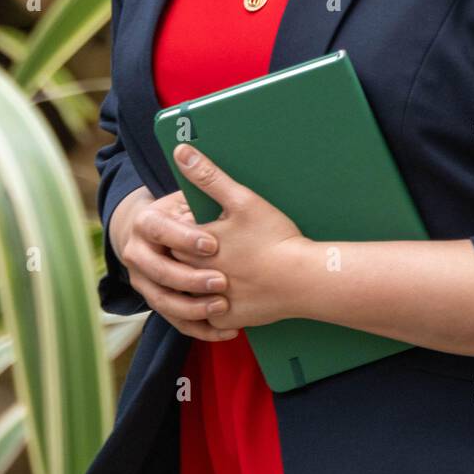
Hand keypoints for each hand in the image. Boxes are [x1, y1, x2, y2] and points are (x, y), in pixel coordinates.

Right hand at [110, 186, 238, 340]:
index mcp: (144, 224)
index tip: (213, 244)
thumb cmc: (181, 212)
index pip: (161, 232)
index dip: (185, 239)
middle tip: (221, 282)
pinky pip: (176, 322)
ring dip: (193, 309)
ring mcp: (144, 283)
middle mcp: (137, 256)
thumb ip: (194, 185)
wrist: (153, 234)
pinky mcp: (158, 302)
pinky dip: (200, 328)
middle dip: (190, 279)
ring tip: (223, 307)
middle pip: (160, 273)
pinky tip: (226, 330)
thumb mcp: (185, 197)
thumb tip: (188, 153)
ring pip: (164, 302)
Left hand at [170, 145, 310, 330]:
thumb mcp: (241, 200)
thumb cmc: (273, 237)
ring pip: (188, 296)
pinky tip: (224, 299)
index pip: (170, 239)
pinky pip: (209, 319)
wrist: (303, 278)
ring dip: (194, 286)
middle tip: (201, 250)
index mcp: (197, 247)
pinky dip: (212, 310)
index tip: (190, 228)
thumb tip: (182, 152)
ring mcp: (212, 302)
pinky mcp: (227, 320)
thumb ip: (209, 177)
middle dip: (183, 259)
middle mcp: (198, 277)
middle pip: (176, 268)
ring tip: (211, 274)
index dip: (178, 233)